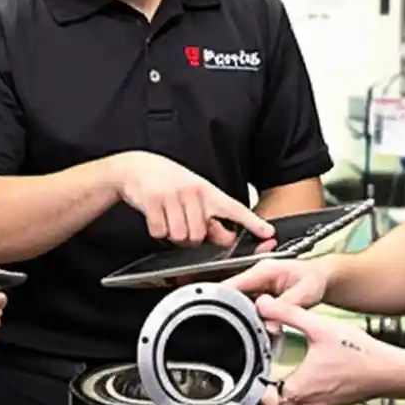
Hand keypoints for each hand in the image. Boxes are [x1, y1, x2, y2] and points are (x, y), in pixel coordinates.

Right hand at [112, 151, 273, 246]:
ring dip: (173, 235)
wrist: (137, 167)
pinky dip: (157, 232)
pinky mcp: (153, 202)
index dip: (252, 222)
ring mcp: (172, 196)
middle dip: (191, 237)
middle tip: (183, 223)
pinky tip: (157, 217)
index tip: (268, 232)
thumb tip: (223, 237)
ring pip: (180, 237)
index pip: (234, 207)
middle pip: (200, 235)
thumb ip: (209, 215)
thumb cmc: (169, 180)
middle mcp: (192, 192)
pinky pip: (160, 233)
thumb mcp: (194, 193)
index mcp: (206, 190)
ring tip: (169, 218)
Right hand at [224, 257, 329, 331]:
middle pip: (231, 295)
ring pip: (238, 304)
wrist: (323, 278)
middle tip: (233, 333)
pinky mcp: (259, 296)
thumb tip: (270, 325)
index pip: (232, 284)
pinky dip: (249, 319)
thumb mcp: (304, 293)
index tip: (217, 317)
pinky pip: (248, 308)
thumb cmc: (315, 279)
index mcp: (262, 270)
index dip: (221, 300)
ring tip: (244, 334)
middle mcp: (255, 277)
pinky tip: (254, 330)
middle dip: (230, 313)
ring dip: (240, 318)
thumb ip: (286, 307)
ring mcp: (256, 286)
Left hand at [254, 295, 397, 404]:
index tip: (243, 375)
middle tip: (251, 377)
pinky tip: (294, 382)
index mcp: (299, 387)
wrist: (388, 371)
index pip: (261, 400)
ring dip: (275, 398)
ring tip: (267, 381)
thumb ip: (288, 313)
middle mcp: (306, 403)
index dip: (249, 389)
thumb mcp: (319, 326)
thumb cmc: (360, 355)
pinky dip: (292, 399)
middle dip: (259, 395)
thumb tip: (265, 304)